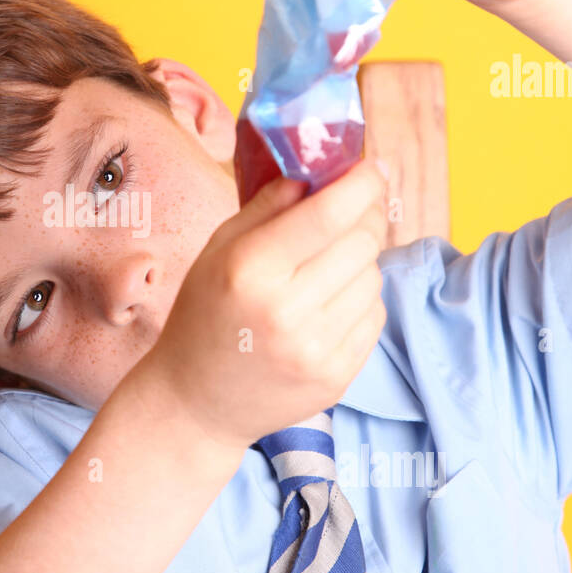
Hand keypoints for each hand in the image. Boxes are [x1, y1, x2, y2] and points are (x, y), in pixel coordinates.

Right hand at [138, 159, 388, 452]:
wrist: (197, 404)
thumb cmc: (204, 315)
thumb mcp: (217, 249)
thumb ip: (267, 205)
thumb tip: (316, 172)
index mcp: (250, 270)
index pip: (329, 213)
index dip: (362, 183)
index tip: (372, 168)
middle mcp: (287, 311)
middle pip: (363, 242)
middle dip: (365, 217)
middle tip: (352, 212)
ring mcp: (317, 349)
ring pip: (374, 278)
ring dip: (360, 262)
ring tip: (325, 269)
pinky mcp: (338, 376)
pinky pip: (374, 316)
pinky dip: (359, 301)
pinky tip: (326, 306)